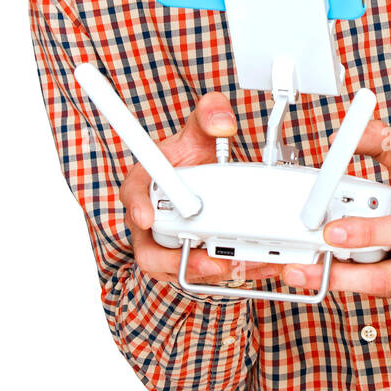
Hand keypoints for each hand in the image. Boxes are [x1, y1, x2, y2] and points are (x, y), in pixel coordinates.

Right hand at [119, 93, 280, 289]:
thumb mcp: (199, 131)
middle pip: (149, 250)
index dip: (138, 206)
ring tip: (236, 268)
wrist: (203, 178)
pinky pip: (203, 275)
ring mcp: (166, 245)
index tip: (147, 216)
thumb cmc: (191, 158)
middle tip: (206, 258)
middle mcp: (149, 222)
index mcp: (145, 186)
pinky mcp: (188, 260)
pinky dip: (230, 274)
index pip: (134, 196)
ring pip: (175, 270)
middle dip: (174, 260)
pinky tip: (256, 267)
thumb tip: (223, 121)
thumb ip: (209, 116)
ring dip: (205, 273)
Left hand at [282, 118, 390, 310]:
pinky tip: (340, 271)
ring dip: (337, 281)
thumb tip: (341, 138)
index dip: (365, 234)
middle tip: (300, 268)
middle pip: (383, 277)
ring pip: (377, 289)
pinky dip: (358, 282)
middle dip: (338, 274)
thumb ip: (382, 144)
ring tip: (302, 273)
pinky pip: (382, 293)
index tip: (333, 232)